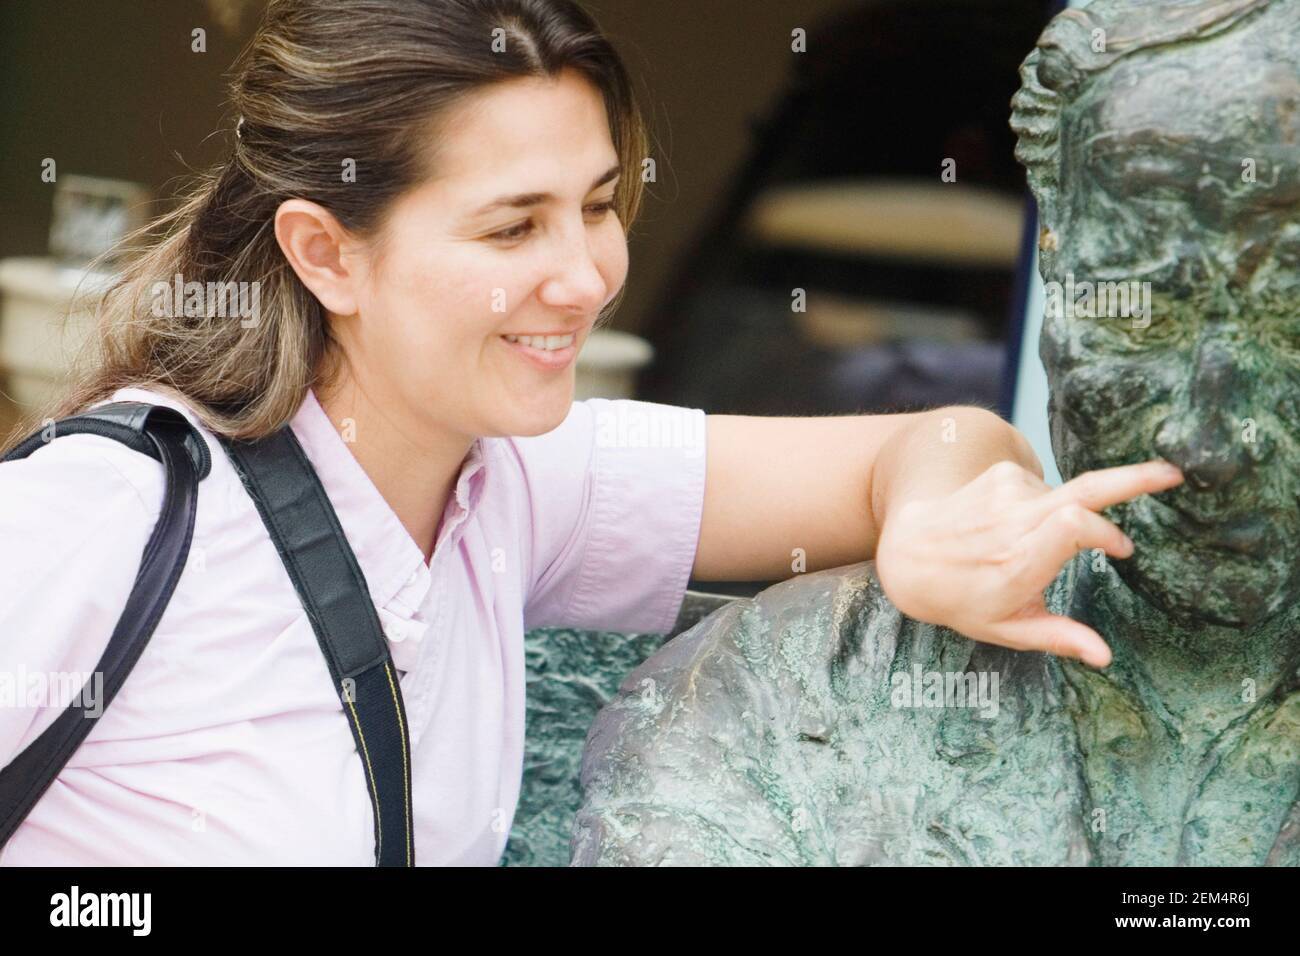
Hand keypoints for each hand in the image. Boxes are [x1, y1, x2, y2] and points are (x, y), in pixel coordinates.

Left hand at [874, 458, 1184, 667]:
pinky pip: (1044, 490)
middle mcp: (1013, 521)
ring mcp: (1006, 491)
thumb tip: (1105, 657)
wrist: (910, 555)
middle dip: (1134, 480)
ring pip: (1065, 497)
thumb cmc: (963, 600)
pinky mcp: (1003, 474)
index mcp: (1018, 561)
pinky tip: (1014, 528)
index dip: (1106, 534)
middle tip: (1174, 474)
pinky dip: (1045, 508)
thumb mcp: (1007, 629)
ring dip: (1069, 518)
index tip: (1123, 551)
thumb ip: (1058, 639)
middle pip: (1084, 490)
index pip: (1074, 527)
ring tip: (1029, 548)